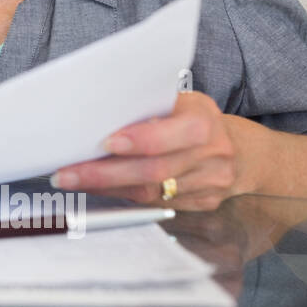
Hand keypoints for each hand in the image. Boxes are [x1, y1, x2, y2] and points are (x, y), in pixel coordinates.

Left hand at [53, 91, 255, 210]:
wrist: (240, 151)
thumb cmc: (195, 118)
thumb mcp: (181, 101)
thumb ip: (149, 106)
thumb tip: (97, 113)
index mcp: (204, 121)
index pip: (172, 134)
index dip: (140, 140)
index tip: (105, 143)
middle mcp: (211, 155)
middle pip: (153, 171)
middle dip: (104, 174)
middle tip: (66, 174)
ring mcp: (209, 184)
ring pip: (150, 192)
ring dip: (106, 188)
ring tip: (71, 181)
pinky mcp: (202, 204)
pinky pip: (155, 205)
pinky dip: (122, 196)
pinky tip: (97, 189)